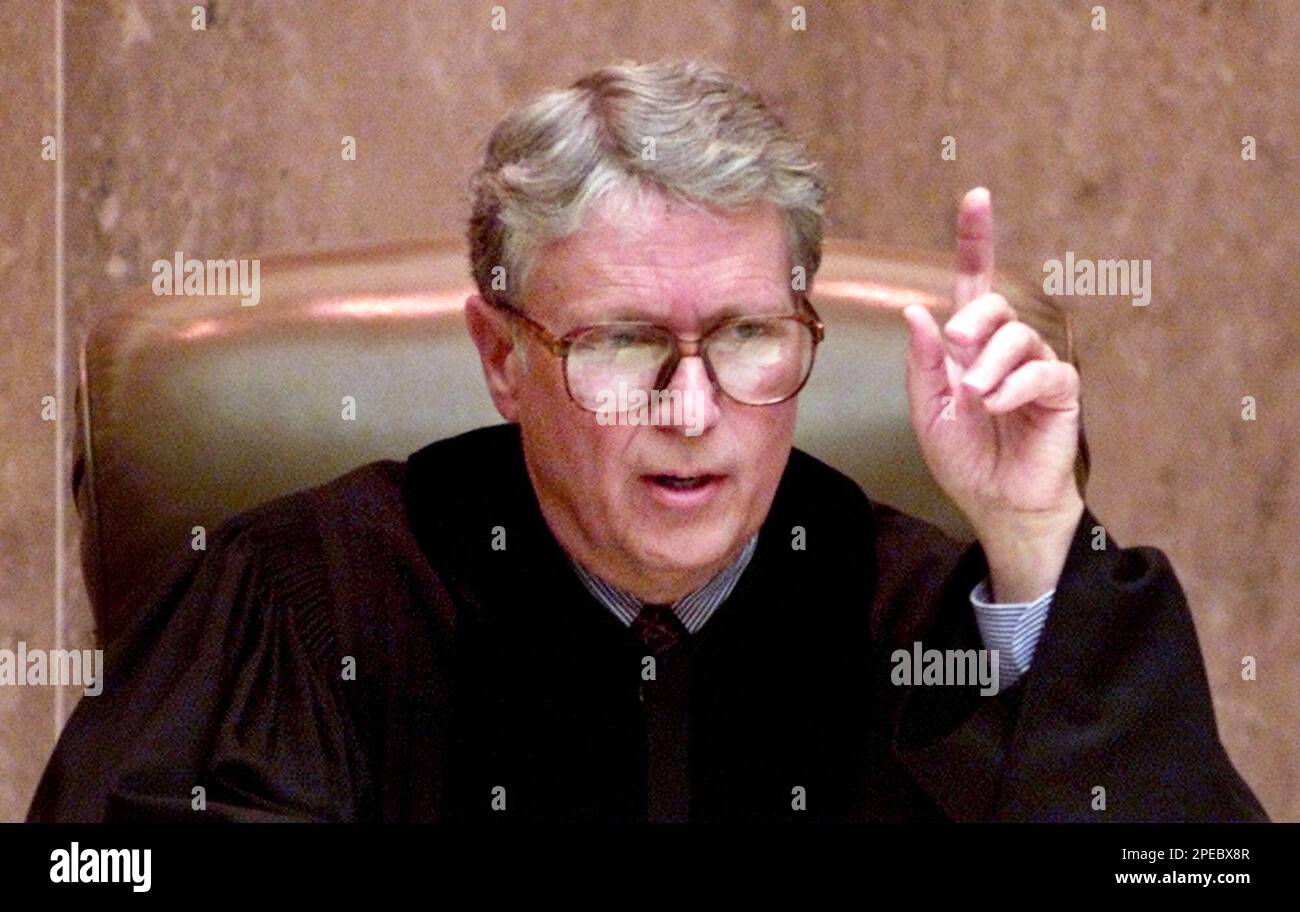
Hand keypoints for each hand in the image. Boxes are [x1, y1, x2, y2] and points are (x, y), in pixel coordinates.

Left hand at [902, 187, 1083, 600]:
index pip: (975, 282)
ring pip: (1019, 336)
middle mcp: (1004, 349)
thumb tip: (918, 312)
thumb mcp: (928, 409)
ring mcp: (1035, 368)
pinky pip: (1045, 372)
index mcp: (969, 347)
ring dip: (991, 363)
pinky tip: (998, 404)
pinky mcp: (1061, 394)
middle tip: (958, 350)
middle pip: (995, 303)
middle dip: (974, 319)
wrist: (996, 501)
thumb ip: (924, 362)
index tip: (976, 198)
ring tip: (976, 397)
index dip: (977, 239)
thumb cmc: (965, 457)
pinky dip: (1017, 385)